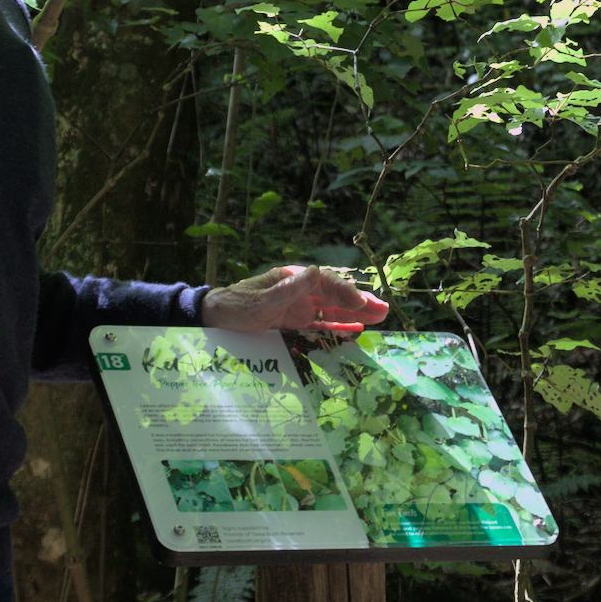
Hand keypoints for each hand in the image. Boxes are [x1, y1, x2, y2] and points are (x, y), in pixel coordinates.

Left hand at [201, 265, 388, 333]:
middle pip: (335, 294)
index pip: (325, 281)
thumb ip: (287, 289)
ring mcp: (300, 306)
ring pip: (334, 309)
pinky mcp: (296, 321)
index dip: (345, 291)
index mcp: (293, 278)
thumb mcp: (260, 299)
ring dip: (356, 313)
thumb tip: (314, 272)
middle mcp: (300, 290)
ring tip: (380, 318)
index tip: (360, 303)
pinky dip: (339, 325)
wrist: (216, 318)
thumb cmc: (235, 305)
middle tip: (384, 310)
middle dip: (360, 301)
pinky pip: (322, 322)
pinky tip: (356, 329)